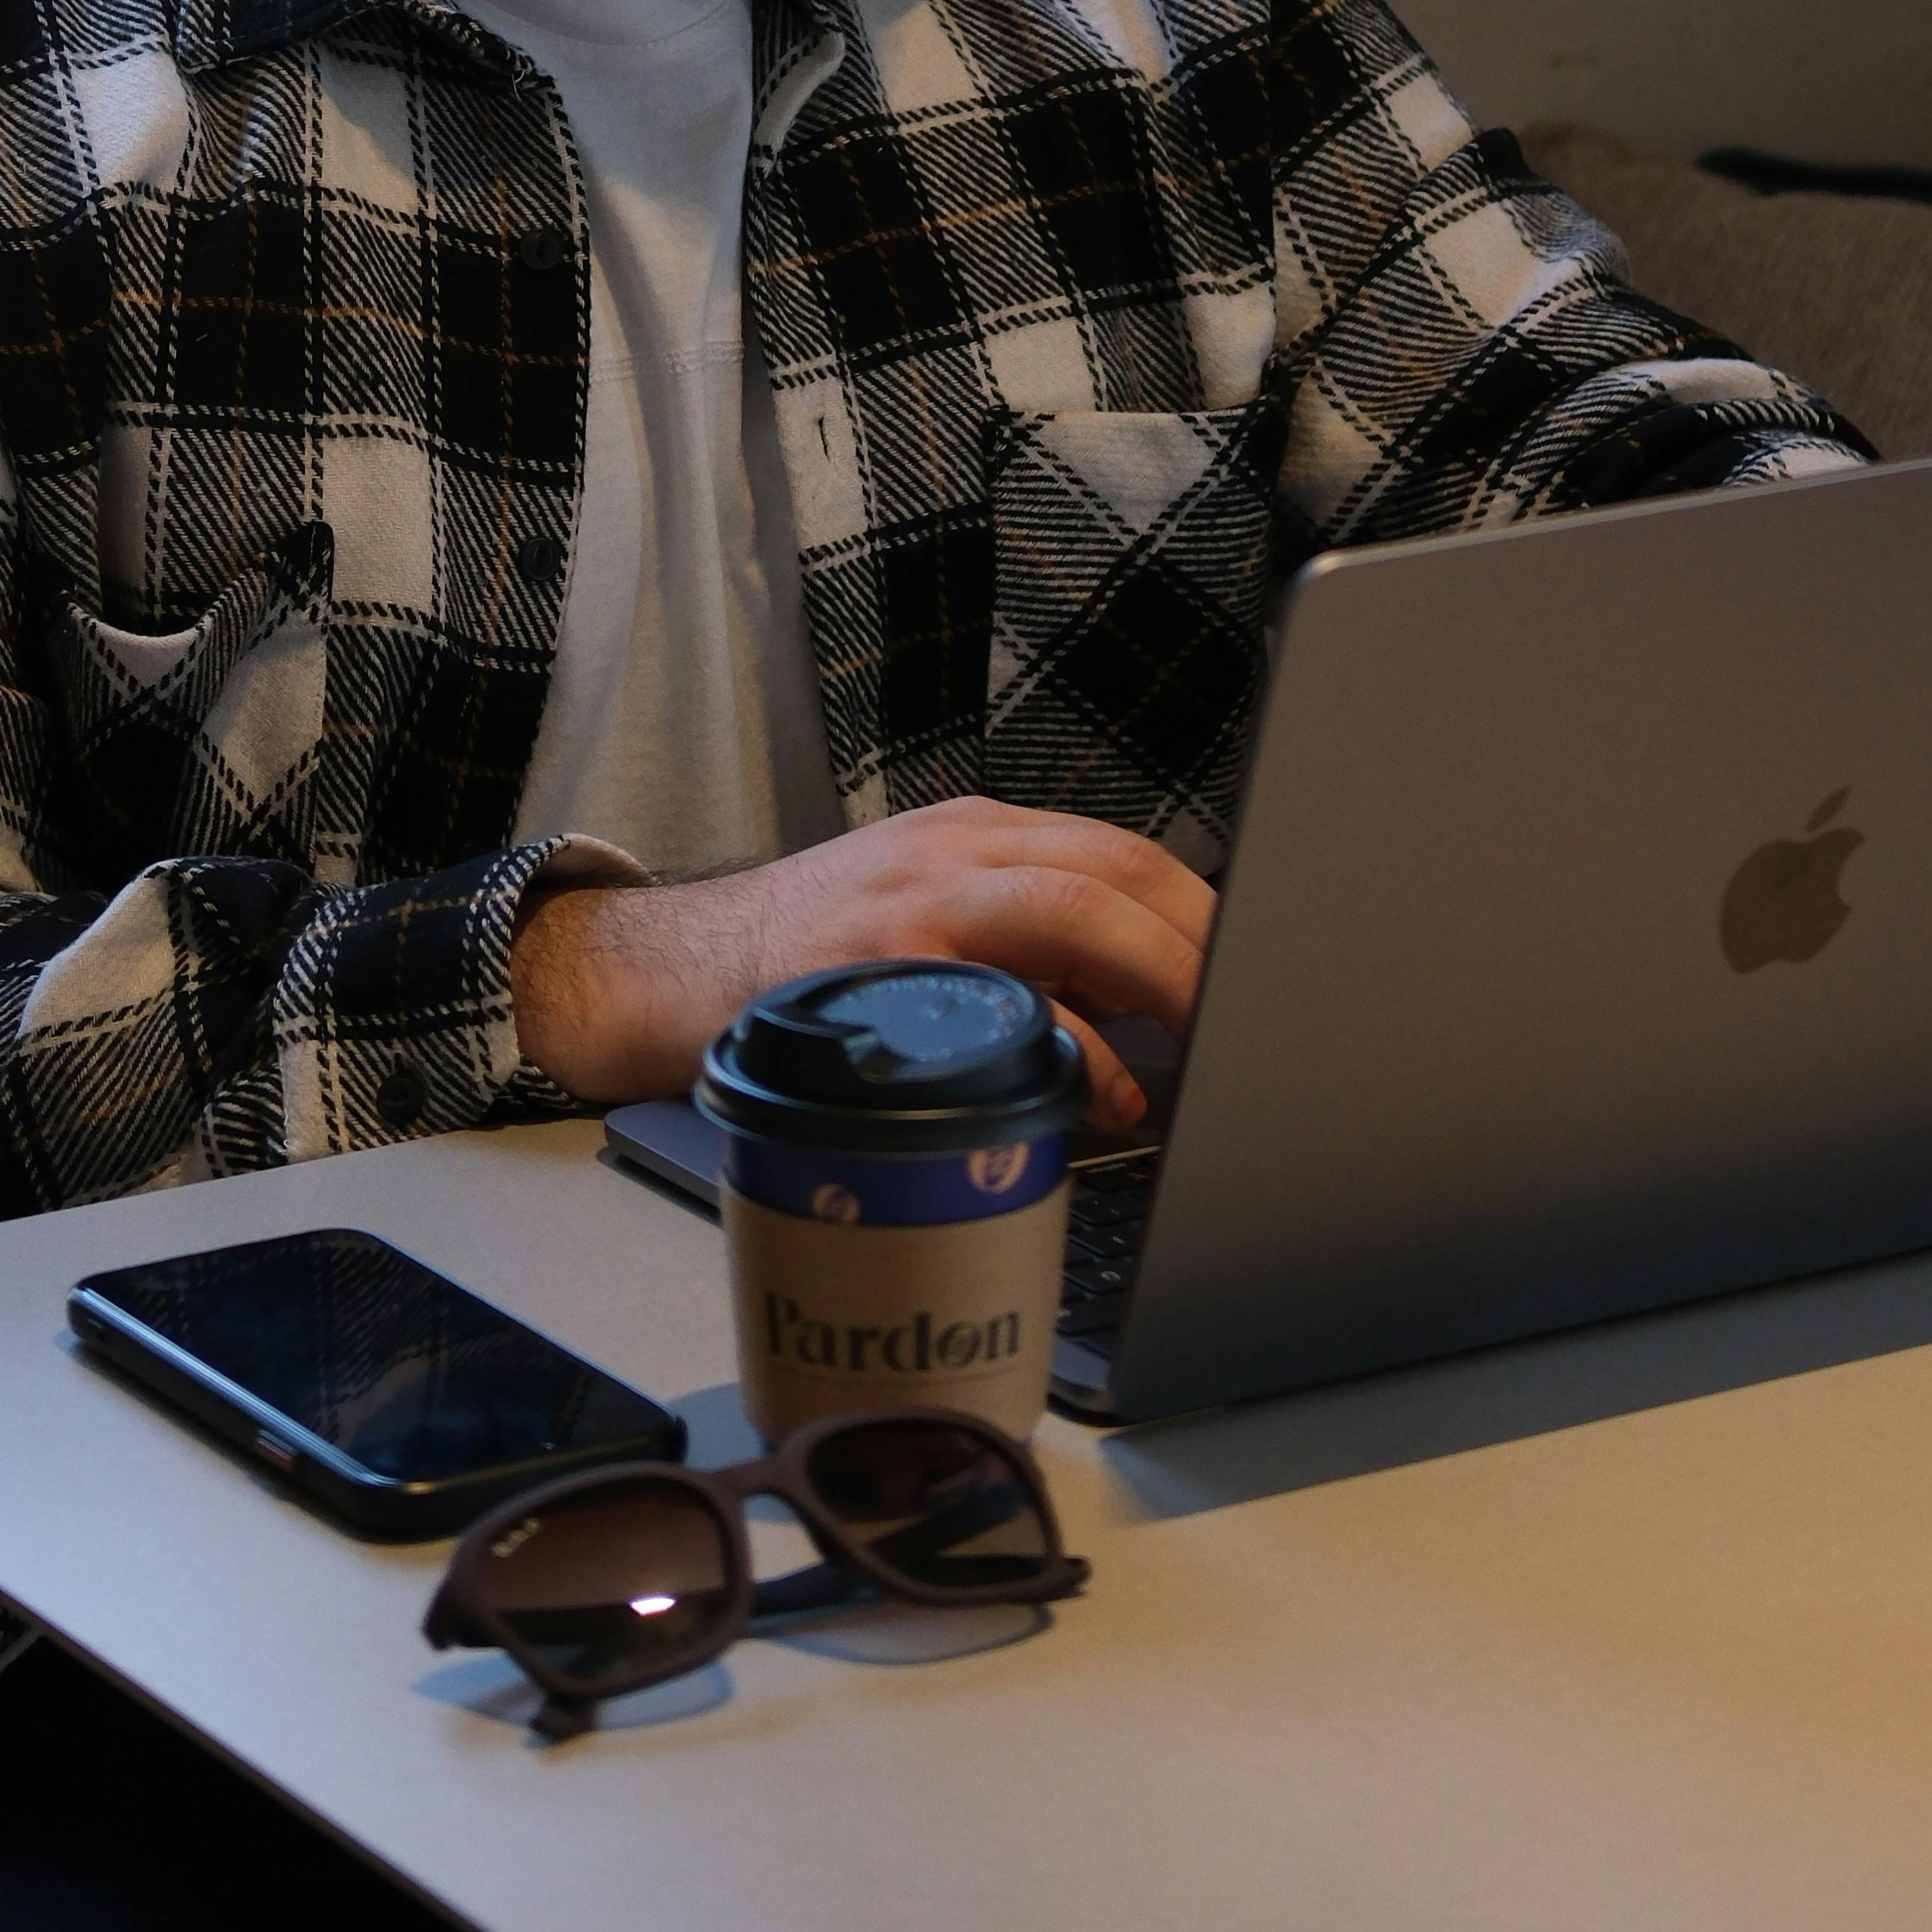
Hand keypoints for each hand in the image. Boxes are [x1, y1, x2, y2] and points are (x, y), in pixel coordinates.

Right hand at [512, 798, 1214, 1131]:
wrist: (670, 968)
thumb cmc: (819, 961)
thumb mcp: (930, 916)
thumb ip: (1034, 947)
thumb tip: (1153, 1006)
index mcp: (975, 838)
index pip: (1119, 852)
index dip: (1200, 906)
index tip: (1260, 959)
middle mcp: (950, 855)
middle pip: (1112, 872)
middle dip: (1198, 941)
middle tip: (1254, 1009)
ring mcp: (912, 910)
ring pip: (1070, 911)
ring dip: (1156, 978)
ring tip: (1203, 1042)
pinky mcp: (877, 976)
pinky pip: (999, 1003)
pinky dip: (1069, 1047)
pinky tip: (1102, 1093)